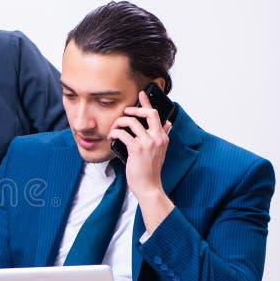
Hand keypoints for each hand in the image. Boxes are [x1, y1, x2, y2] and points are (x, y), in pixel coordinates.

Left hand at [109, 90, 173, 232]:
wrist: (149, 186)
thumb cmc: (150, 170)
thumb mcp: (160, 151)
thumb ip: (162, 136)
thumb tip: (168, 124)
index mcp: (162, 137)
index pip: (157, 115)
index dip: (148, 102)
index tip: (142, 93)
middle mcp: (157, 138)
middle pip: (148, 113)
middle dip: (134, 109)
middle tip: (124, 112)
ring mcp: (148, 143)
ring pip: (131, 122)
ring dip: (119, 123)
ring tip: (114, 130)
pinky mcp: (137, 149)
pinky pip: (123, 134)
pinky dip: (115, 133)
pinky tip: (111, 138)